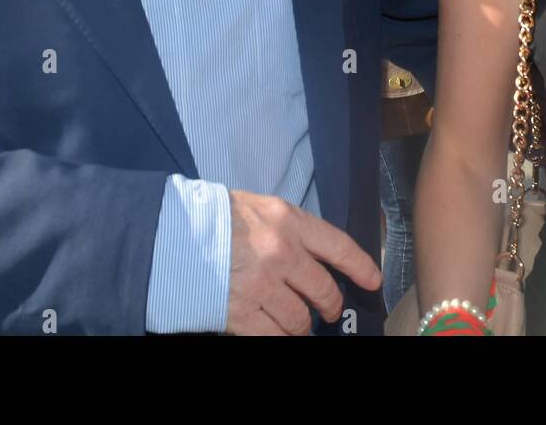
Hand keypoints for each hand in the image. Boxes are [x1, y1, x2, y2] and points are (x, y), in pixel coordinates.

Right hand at [225, 190, 380, 334]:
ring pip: (301, 320)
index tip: (372, 281)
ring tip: (296, 322)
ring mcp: (262, 285)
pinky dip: (280, 337)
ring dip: (302, 325)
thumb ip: (291, 229)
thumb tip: (317, 254)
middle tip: (328, 311)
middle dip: (330, 306)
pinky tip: (276, 331)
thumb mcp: (261, 208)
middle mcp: (281, 253)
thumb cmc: (217, 218)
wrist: (173, 234)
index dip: (361, 267)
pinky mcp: (242, 312)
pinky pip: (275, 336)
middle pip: (324, 291)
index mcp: (288, 221)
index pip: (339, 246)